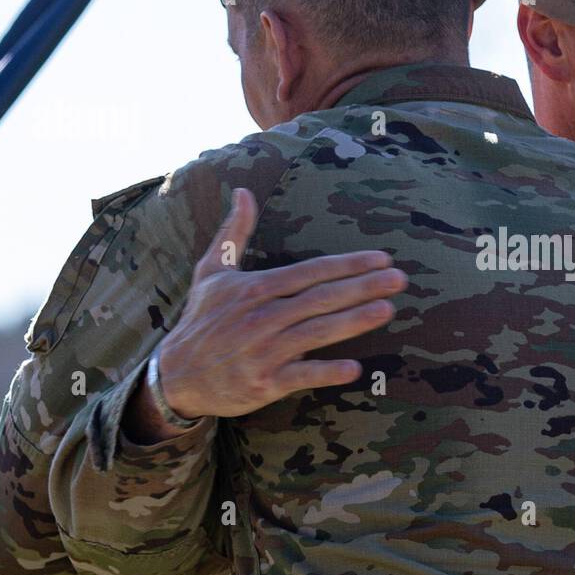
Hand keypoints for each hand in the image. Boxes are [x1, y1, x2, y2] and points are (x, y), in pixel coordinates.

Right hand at [155, 187, 407, 418]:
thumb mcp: (212, 272)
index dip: (348, 265)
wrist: (175, 376)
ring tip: (388, 309)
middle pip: (321, 298)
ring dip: (354, 321)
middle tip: (399, 279)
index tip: (381, 258)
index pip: (311, 272)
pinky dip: (326, 371)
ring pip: (317, 332)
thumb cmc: (201, 321)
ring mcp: (264, 351)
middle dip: (363, 287)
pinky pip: (301, 376)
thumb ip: (234, 232)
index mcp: (255, 288)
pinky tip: (355, 368)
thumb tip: (242, 191)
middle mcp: (262, 316)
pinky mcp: (264, 383)